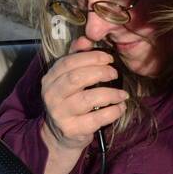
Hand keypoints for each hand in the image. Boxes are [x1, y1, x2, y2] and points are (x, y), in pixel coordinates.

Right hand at [39, 36, 128, 153]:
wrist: (61, 134)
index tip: (109, 58)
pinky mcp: (72, 130)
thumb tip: (86, 39)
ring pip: (87, 99)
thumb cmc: (69, 101)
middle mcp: (51, 96)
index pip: (68, 62)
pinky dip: (112, 112)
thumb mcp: (68, 78)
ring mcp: (60, 114)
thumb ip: (76, 57)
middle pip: (76, 78)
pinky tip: (120, 107)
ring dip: (110, 94)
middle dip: (100, 72)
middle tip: (115, 73)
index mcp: (50, 79)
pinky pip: (96, 118)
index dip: (91, 57)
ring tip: (122, 94)